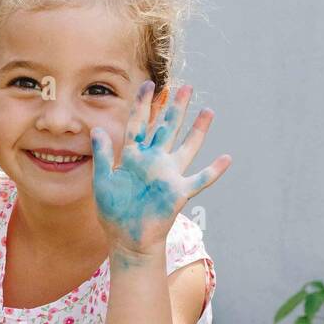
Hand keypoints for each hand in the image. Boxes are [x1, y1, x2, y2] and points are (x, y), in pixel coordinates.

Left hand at [91, 80, 230, 257]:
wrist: (127, 238)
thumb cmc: (113, 212)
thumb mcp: (102, 181)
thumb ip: (102, 155)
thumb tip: (97, 129)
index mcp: (133, 156)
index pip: (139, 124)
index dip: (144, 104)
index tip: (149, 84)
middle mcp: (154, 161)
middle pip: (167, 129)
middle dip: (176, 108)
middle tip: (186, 87)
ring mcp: (168, 175)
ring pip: (187, 147)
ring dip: (198, 130)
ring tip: (209, 111)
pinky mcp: (178, 192)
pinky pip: (200, 180)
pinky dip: (214, 170)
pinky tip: (227, 158)